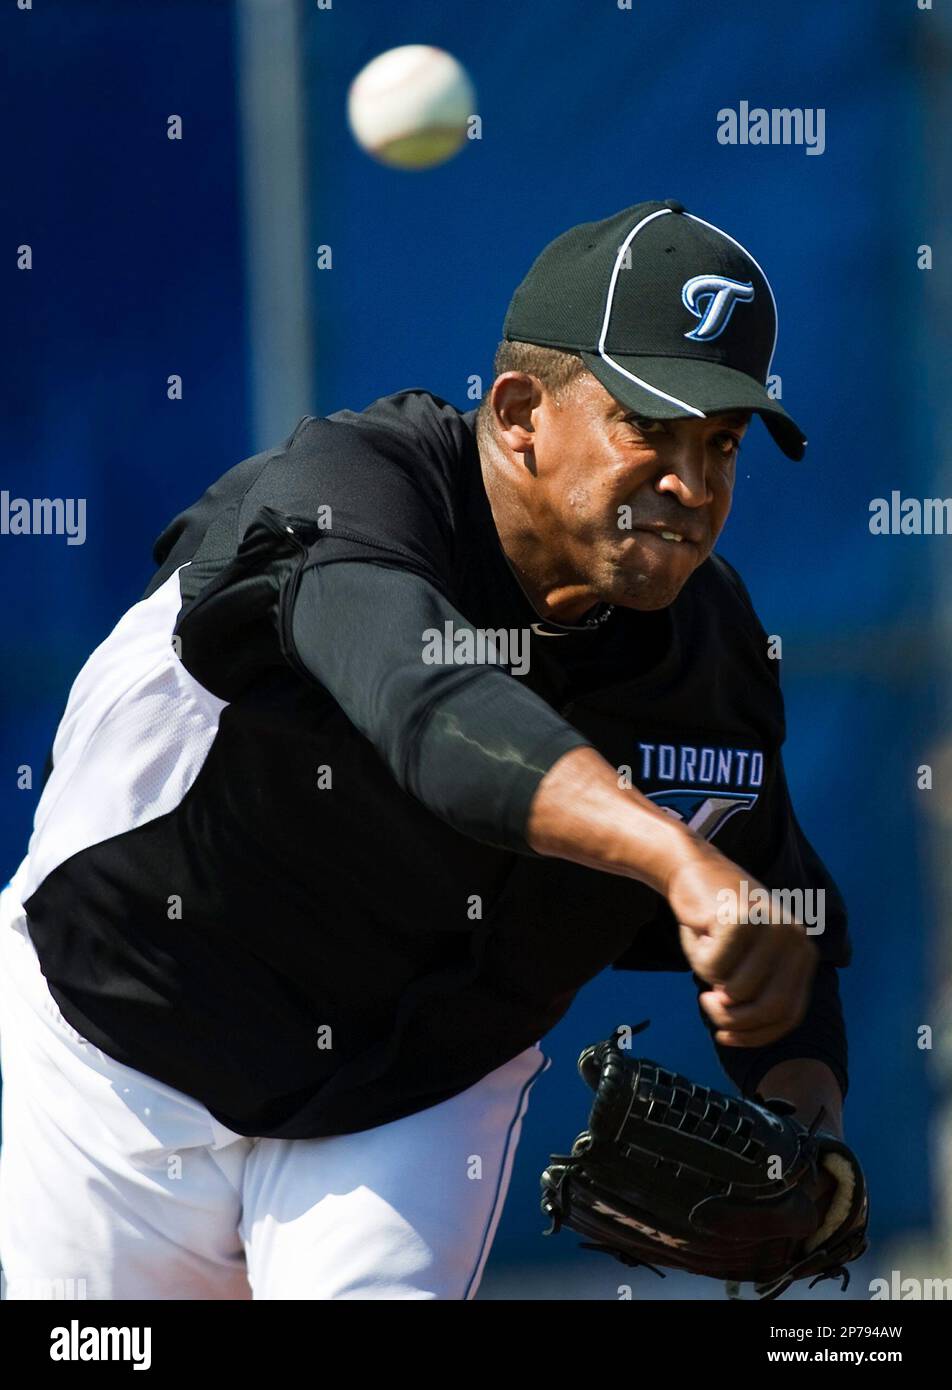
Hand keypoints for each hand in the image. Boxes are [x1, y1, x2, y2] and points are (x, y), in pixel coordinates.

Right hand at [665, 843, 817, 1047]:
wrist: (692, 868)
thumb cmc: (714, 921)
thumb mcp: (743, 963)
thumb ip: (754, 995)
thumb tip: (740, 1029)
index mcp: (802, 951)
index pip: (789, 1014)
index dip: (757, 1036)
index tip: (726, 1038)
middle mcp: (795, 937)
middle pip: (770, 1008)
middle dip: (733, 1019)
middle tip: (708, 1002)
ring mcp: (772, 925)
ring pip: (739, 991)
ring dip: (711, 983)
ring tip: (706, 954)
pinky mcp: (742, 917)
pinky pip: (715, 967)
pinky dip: (699, 959)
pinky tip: (701, 935)